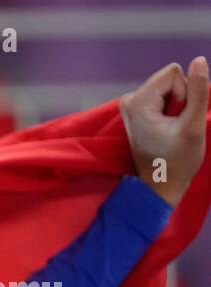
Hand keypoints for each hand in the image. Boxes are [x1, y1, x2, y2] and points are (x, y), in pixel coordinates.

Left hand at [119, 56, 207, 207]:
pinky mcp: (137, 111)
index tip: (177, 118)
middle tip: (174, 126)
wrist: (160, 185)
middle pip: (171, 79)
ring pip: (170, 88)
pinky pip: (164, 97)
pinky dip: (171, 110)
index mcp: (137, 102)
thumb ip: (198, 92)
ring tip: (170, 130)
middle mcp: (129, 101)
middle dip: (181, 99)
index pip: (173, 73)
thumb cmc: (177, 161)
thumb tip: (198, 60)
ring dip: (177, 106)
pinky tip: (166, 129)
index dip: (184, 93)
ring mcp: (131, 106)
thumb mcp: (193, 125)